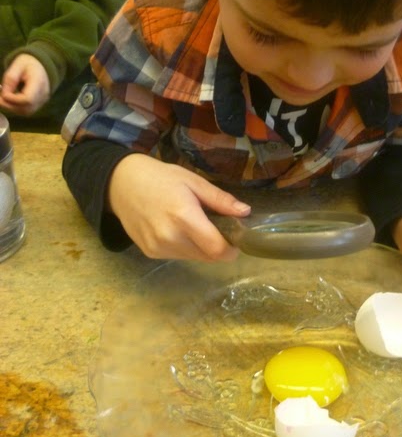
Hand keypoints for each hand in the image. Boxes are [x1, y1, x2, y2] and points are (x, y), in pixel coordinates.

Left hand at [0, 55, 50, 114]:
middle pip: (26, 108)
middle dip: (9, 105)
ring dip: (11, 107)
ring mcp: (42, 101)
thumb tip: (4, 95)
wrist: (41, 66)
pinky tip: (10, 99)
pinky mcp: (39, 104)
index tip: (3, 93)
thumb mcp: (17, 65)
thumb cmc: (28, 64)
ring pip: (25, 112)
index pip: (27, 99)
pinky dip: (15, 107)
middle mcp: (43, 94)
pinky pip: (26, 110)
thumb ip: (10, 79)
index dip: (13, 99)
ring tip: (3, 97)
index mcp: (39, 82)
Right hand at [107, 153, 251, 260]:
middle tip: (217, 227)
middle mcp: (170, 238)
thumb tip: (245, 212)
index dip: (232, 248)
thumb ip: (220, 200)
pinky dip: (186, 248)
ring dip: (202, 248)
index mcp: (184, 217)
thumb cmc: (161, 178)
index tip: (237, 238)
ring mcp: (158, 248)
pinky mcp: (151, 253)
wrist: (120, 184)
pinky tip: (178, 230)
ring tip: (195, 226)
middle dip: (219, 246)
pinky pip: (179, 257)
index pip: (217, 249)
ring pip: (195, 258)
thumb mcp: (193, 181)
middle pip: (208, 257)